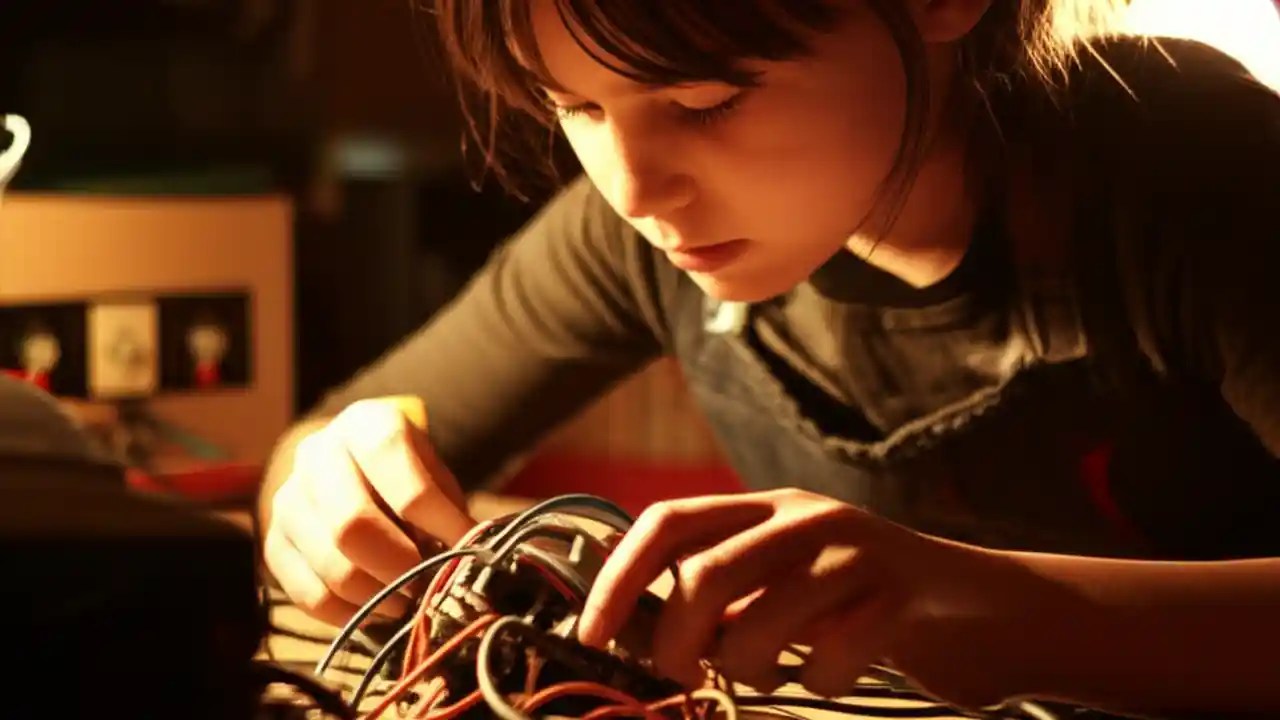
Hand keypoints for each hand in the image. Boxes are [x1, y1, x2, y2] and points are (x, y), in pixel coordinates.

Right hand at [262, 397, 476, 625]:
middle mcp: (317, 455)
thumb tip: (460, 560)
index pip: (394, 467)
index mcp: (365, 425)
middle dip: (400, 566)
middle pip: (351, 524)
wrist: (355, 468)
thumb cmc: (409, 475)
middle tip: (429, 587)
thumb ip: (446, 509)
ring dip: (377, 596)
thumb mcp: (435, 473)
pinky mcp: (275, 541)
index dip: (435, 513)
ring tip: (408, 602)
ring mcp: (288, 499)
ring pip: (330, 565)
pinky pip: (307, 594)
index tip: (466, 547)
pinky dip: (348, 614)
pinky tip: (377, 613)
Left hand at [577, 488, 1083, 709]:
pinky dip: (819, 685)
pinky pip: (829, 658)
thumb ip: (721, 592)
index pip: (667, 522)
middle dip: (678, 641)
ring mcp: (854, 550)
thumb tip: (633, 629)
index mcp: (765, 506)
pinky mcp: (898, 593)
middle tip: (686, 677)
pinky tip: (836, 673)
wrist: (981, 606)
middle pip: (705, 575)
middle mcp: (804, 515)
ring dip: (750, 669)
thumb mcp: (783, 582)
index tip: (592, 636)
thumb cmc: (861, 603)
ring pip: (761, 621)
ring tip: (769, 674)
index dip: (618, 579)